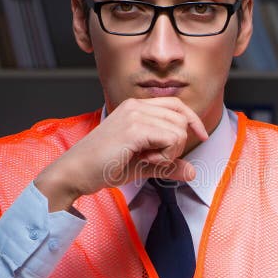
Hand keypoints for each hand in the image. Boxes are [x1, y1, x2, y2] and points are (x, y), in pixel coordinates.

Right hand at [34, 97, 207, 211]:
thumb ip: (168, 165)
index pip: (177, 105)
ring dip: (170, 152)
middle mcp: (136, 106)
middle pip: (182, 119)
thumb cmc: (103, 166)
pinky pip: (170, 139)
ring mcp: (134, 115)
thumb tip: (192, 172)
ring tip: (146, 160)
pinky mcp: (134, 129)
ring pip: (179, 130)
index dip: (193, 120)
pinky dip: (164, 156)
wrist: (75, 172)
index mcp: (136, 107)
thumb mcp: (142, 165)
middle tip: (154, 159)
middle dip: (177, 145)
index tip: (202, 136)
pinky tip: (144, 161)